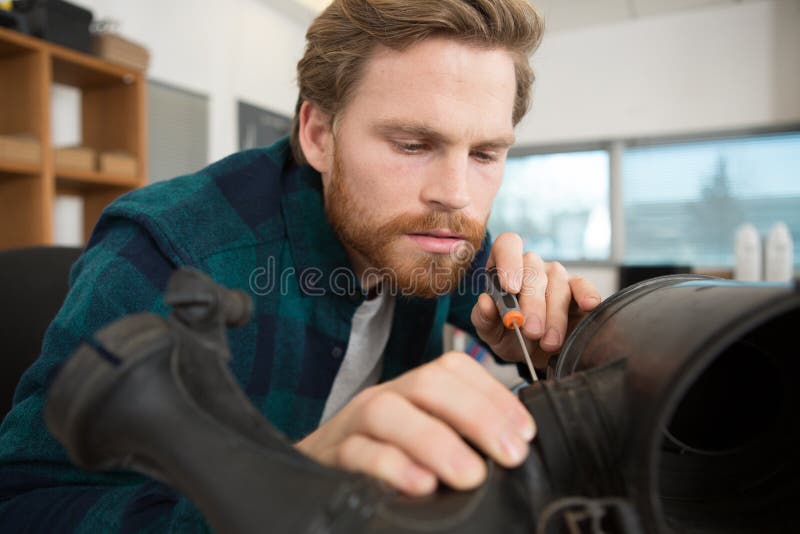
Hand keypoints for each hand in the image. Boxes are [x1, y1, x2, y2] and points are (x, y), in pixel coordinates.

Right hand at [295, 351, 535, 495]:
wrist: (310, 476)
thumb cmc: (381, 462)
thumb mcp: (423, 441)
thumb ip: (459, 436)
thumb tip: (514, 447)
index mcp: (412, 391)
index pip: (455, 369)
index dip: (496, 396)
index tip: (526, 433)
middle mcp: (385, 397)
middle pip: (429, 384)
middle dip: (478, 415)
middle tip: (512, 455)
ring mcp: (354, 425)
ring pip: (388, 412)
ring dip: (436, 441)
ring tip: (471, 476)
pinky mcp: (331, 457)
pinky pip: (358, 453)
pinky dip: (392, 467)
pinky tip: (422, 486)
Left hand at [470, 232, 601, 367]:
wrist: (534, 354)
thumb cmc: (509, 337)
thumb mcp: (491, 333)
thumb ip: (483, 318)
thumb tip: (485, 303)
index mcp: (504, 268)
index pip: (507, 245)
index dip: (508, 261)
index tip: (510, 287)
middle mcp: (531, 266)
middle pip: (533, 270)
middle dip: (532, 303)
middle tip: (531, 331)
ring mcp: (556, 275)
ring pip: (557, 283)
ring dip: (555, 315)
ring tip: (549, 343)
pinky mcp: (578, 289)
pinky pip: (583, 286)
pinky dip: (587, 294)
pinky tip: (589, 305)